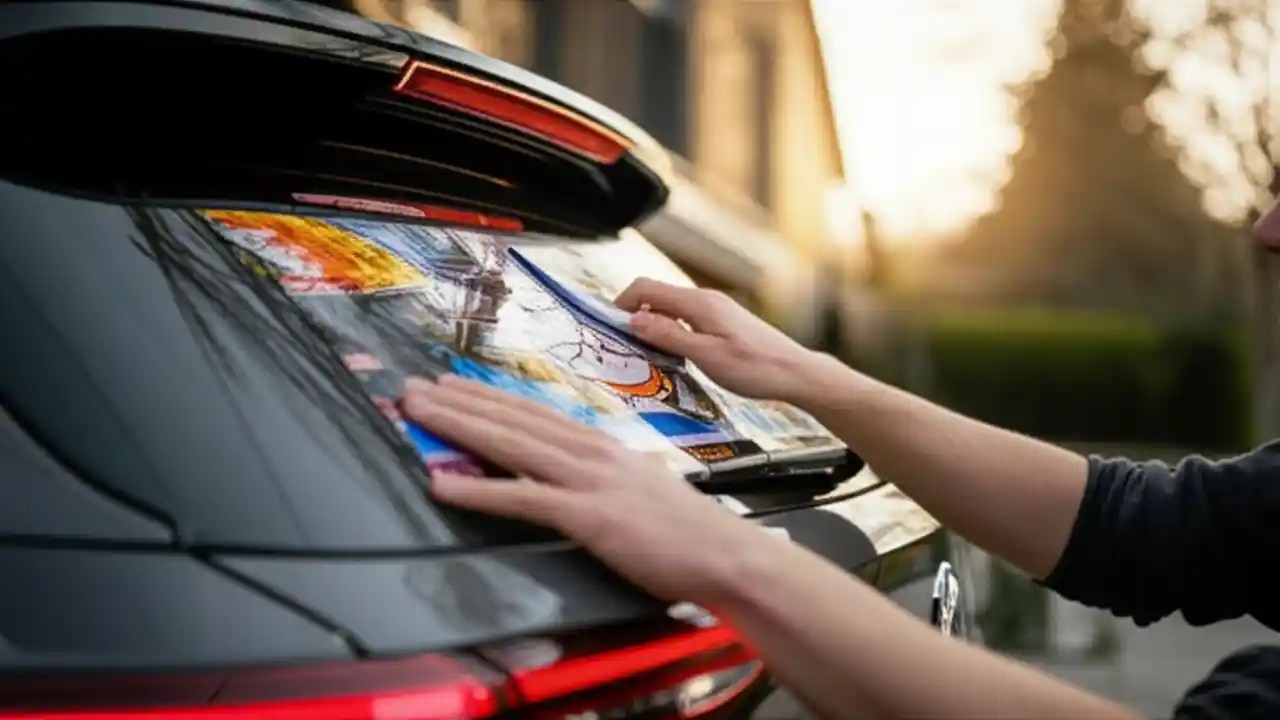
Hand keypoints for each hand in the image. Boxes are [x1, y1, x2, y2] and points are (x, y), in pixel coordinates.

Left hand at [401, 375, 776, 603]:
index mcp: (601, 445)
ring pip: (510, 444)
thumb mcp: (641, 487)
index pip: (533, 412)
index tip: (452, 384)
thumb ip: (609, 476)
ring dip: (458, 426)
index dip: (487, 396)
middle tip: (413, 387)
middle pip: (513, 418)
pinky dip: (478, 488)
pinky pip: (522, 498)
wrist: (726, 554)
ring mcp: (589, 479)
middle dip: (459, 400)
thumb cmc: (688, 531)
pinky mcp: (588, 514)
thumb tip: (589, 473)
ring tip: (416, 413)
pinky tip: (442, 484)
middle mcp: (590, 451)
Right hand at [614, 278, 828, 402]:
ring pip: (671, 309)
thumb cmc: (754, 368)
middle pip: (657, 296)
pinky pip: (686, 319)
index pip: (646, 288)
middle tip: (624, 345)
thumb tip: (634, 320)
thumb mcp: (705, 356)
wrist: (795, 373)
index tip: (610, 326)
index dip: (622, 303)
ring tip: (646, 354)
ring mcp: (715, 310)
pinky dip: (671, 331)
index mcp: (698, 304)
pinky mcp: (722, 322)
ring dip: (653, 325)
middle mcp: (705, 300)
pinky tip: (674, 355)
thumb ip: (668, 336)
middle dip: (635, 315)